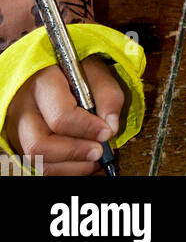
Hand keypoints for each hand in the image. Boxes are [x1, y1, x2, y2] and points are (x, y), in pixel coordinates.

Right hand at [5, 56, 123, 175]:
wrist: (56, 74)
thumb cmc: (76, 73)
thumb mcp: (96, 71)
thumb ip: (108, 94)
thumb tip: (111, 127)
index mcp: (42, 83)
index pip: (60, 116)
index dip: (86, 129)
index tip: (107, 132)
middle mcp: (23, 108)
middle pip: (39, 145)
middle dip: (74, 153)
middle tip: (99, 151)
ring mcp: (18, 129)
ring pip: (37, 161)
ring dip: (71, 166)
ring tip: (94, 158)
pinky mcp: (21, 144)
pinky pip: (39, 167)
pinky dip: (64, 170)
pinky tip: (82, 162)